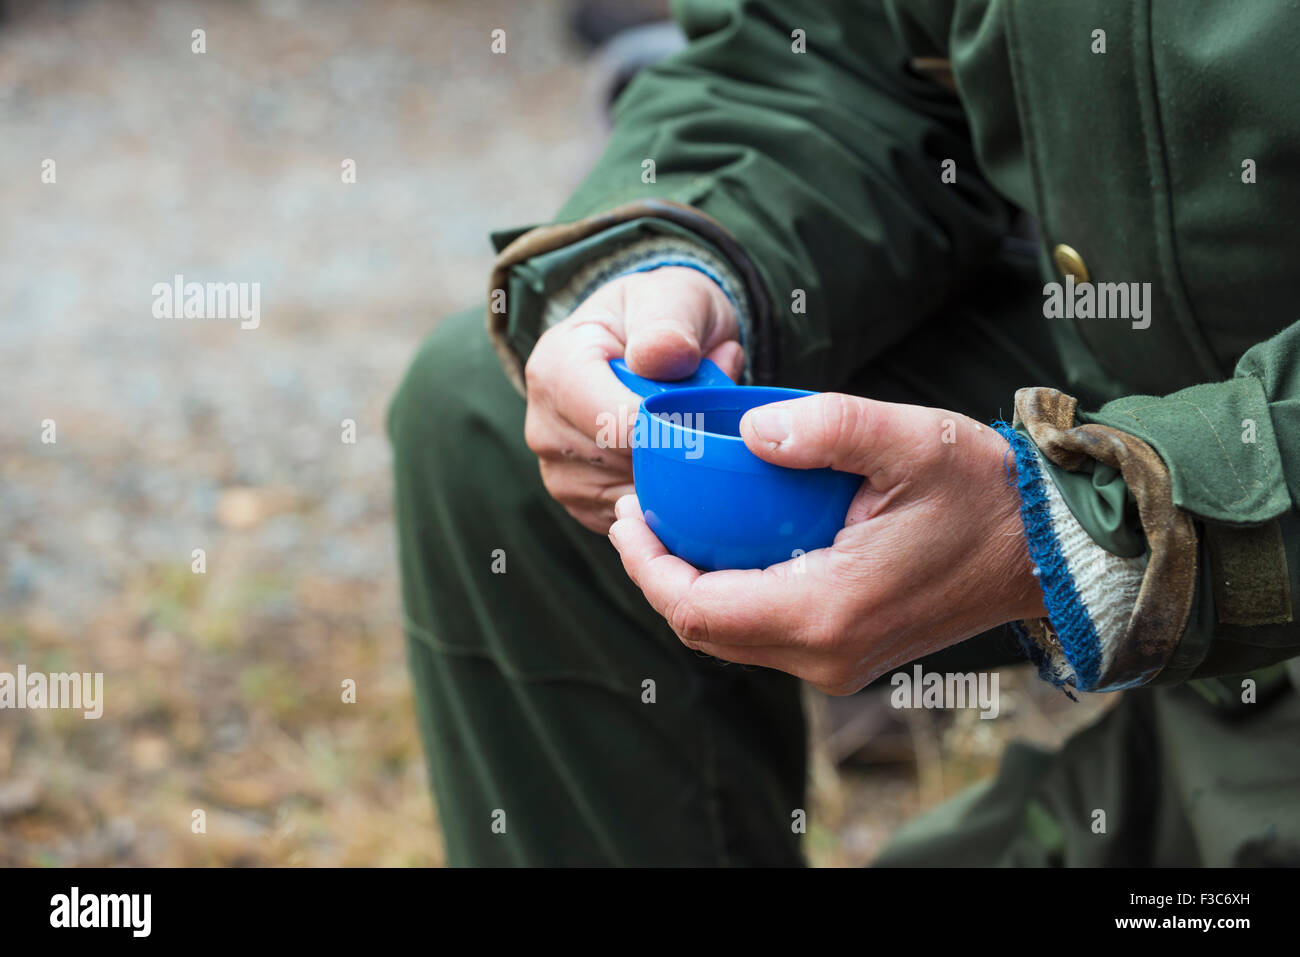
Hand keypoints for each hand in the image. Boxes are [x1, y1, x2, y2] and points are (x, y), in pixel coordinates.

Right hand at [524, 266, 743, 532]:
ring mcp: (557, 469)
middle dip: (674, 450)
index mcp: (556, 366)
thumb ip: (670, 322)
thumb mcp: (675, 298)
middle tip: (707, 417)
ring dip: (671, 476)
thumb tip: (661, 355)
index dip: (667, 430)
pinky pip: (629, 518)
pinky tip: (672, 463)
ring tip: (686, 432)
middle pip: (621, 465)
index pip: (611, 422)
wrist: (656, 345)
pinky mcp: (579, 502)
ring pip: (628, 497)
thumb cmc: (666, 317)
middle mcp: (544, 423)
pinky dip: (661, 499)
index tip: (706, 421)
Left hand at [608, 393, 1047, 694]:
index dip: (647, 567)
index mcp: (826, 612)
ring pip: (731, 637)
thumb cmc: (985, 494)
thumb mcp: (909, 440)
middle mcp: (823, 656)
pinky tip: (726, 544)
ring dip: (691, 587)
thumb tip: (749, 433)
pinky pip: (763, 633)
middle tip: (636, 516)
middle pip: (704, 631)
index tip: (626, 516)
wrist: (1047, 551)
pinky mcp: (848, 654)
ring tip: (670, 525)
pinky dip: (730, 593)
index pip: (697, 609)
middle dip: (658, 575)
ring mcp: (836, 663)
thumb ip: (825, 428)